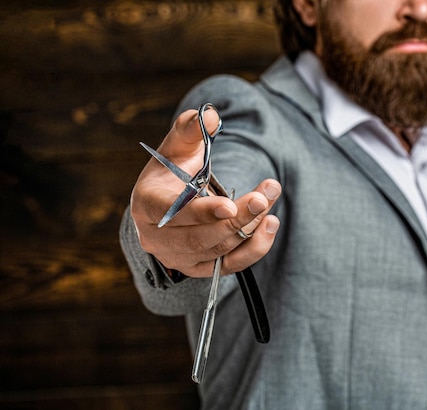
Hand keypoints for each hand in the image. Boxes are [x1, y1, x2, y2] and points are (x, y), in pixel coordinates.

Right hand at [130, 108, 280, 277]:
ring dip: (249, 226)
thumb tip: (210, 116)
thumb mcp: (177, 147)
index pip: (171, 214)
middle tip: (263, 198)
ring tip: (269, 198)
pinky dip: (254, 248)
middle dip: (236, 219)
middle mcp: (157, 238)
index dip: (201, 212)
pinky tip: (270, 225)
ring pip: (220, 249)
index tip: (229, 205)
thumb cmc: (172, 172)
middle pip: (201, 237)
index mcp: (147, 205)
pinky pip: (231, 265)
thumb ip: (191, 128)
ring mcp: (178, 257)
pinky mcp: (199, 268)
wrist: (167, 205)